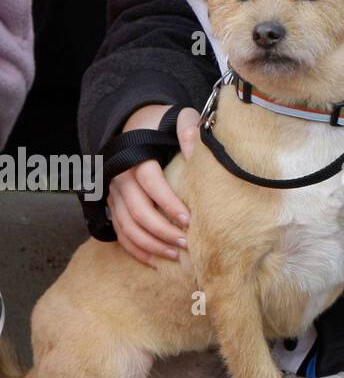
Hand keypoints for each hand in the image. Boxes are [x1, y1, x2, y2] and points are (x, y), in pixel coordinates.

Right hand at [109, 103, 199, 268]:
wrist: (135, 123)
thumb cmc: (161, 123)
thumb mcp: (178, 117)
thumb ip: (188, 129)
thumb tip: (195, 150)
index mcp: (136, 157)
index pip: (151, 183)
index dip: (169, 203)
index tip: (189, 219)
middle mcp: (121, 179)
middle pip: (138, 211)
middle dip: (162, 230)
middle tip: (186, 242)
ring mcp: (115, 194)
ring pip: (127, 227)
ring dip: (150, 244)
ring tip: (176, 255)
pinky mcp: (114, 205)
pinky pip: (121, 232)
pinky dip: (136, 249)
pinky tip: (155, 260)